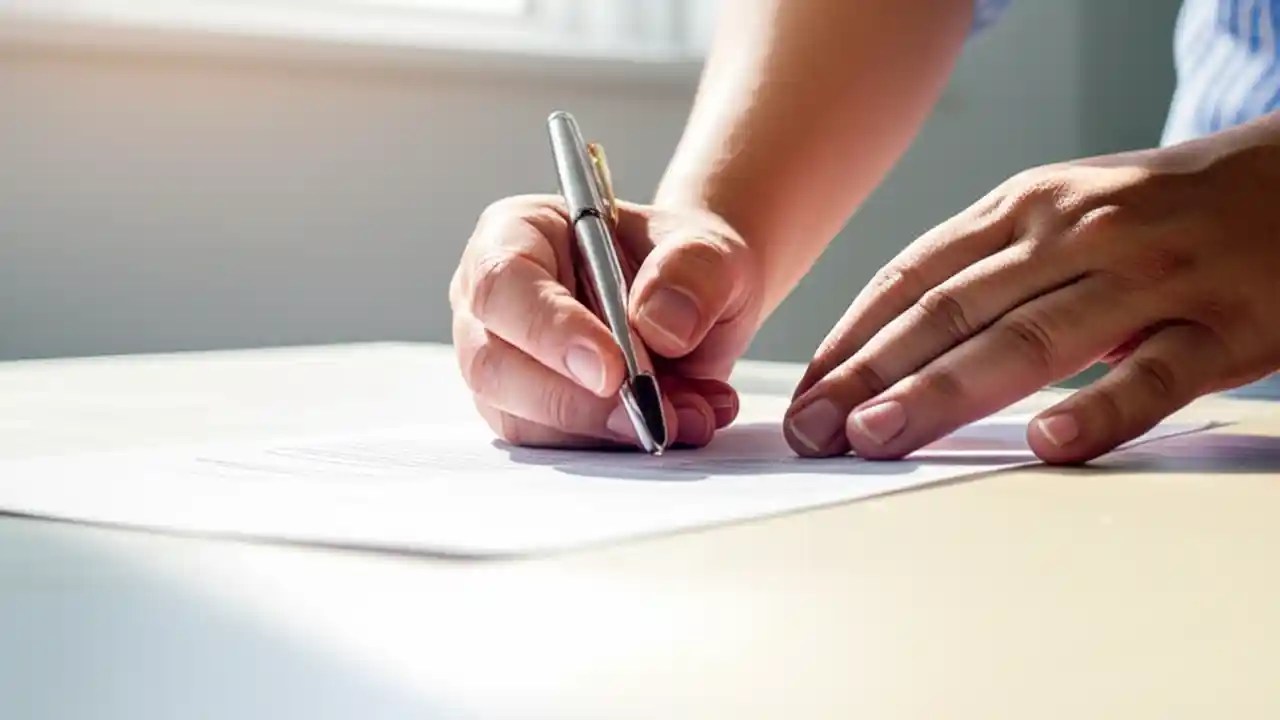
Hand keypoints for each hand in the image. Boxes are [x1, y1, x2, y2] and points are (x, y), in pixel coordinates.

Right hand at [451, 196, 761, 448]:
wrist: (696, 303)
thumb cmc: (682, 264)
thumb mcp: (709, 247)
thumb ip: (693, 272)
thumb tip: (662, 325)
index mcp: (518, 232)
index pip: (502, 283)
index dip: (549, 330)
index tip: (611, 370)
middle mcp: (495, 302)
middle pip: (494, 364)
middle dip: (579, 402)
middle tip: (654, 413)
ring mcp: (504, 363)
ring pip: (521, 419)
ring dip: (607, 431)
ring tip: (689, 414)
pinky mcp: (529, 414)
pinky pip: (556, 447)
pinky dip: (619, 446)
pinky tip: (680, 421)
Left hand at [784, 140, 1279, 462]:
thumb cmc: (1158, 210)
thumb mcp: (1060, 212)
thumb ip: (986, 268)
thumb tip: (889, 344)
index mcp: (1025, 207)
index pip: (915, 277)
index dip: (852, 339)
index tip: (808, 394)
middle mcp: (1075, 234)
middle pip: (953, 312)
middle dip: (871, 376)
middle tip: (817, 431)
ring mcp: (1148, 277)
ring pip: (1031, 341)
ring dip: (943, 392)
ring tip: (880, 436)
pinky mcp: (1222, 326)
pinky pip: (1153, 376)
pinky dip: (1099, 411)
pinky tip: (1048, 445)